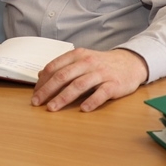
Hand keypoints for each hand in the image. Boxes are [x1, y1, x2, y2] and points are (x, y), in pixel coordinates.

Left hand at [31, 48, 147, 111]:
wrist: (130, 63)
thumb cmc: (101, 64)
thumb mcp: (81, 60)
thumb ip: (62, 66)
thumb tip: (40, 75)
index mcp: (77, 55)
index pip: (55, 67)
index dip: (42, 81)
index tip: (34, 93)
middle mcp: (88, 62)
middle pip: (63, 76)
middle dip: (47, 90)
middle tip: (37, 102)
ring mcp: (101, 73)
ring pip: (79, 85)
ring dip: (63, 97)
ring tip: (52, 108)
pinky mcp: (114, 84)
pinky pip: (101, 93)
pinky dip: (92, 101)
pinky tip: (83, 110)